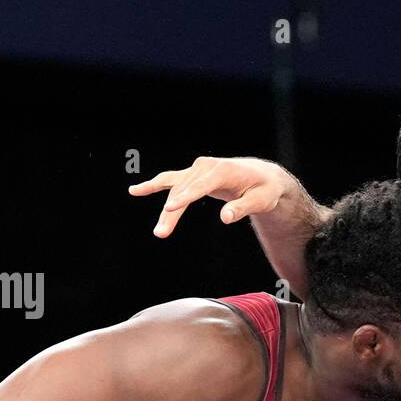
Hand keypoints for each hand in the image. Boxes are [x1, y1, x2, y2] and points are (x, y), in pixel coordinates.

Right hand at [129, 156, 295, 237]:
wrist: (263, 177)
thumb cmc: (264, 190)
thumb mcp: (260, 201)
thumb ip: (242, 208)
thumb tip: (225, 218)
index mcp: (223, 171)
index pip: (200, 185)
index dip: (184, 198)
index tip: (169, 209)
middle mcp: (206, 167)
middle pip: (183, 190)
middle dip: (171, 212)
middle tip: (161, 233)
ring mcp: (198, 169)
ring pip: (175, 189)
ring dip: (166, 211)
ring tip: (159, 232)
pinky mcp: (194, 175)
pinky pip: (171, 181)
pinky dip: (154, 186)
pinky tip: (135, 190)